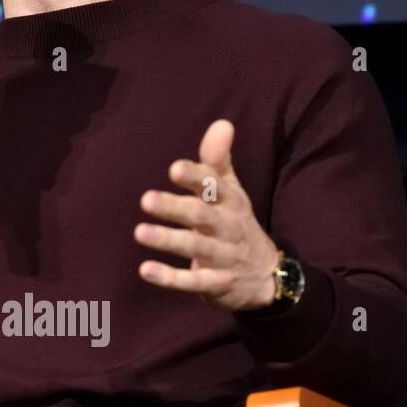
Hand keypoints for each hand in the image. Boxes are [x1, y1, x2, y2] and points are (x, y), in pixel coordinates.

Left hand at [134, 119, 279, 311]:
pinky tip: (145, 270)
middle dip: (174, 207)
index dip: (196, 177)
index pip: (214, 186)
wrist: (266, 276)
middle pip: (200, 215)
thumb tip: (222, 123)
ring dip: (167, 240)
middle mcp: (226, 227)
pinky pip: (191, 282)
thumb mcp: (232, 191)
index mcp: (229, 202)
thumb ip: (218, 160)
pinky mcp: (214, 283)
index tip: (174, 168)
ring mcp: (221, 256)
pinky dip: (169, 278)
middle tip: (146, 199)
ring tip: (140, 232)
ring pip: (194, 247)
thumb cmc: (235, 222)